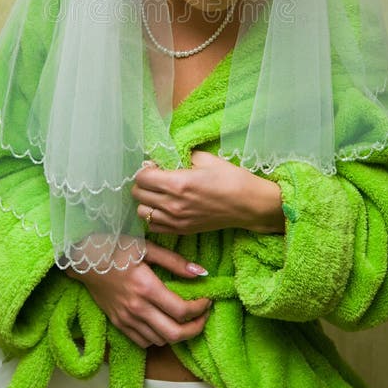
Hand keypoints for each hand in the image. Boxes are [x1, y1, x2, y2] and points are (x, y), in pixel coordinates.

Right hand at [66, 241, 210, 348]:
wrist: (82, 258)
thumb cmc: (115, 247)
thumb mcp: (146, 248)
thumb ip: (175, 262)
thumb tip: (202, 273)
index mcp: (146, 288)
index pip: (182, 311)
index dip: (200, 309)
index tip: (207, 299)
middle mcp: (136, 308)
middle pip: (174, 334)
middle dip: (196, 329)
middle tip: (203, 316)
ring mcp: (126, 319)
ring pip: (160, 341)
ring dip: (178, 334)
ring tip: (186, 318)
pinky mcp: (118, 323)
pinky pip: (143, 342)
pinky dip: (158, 337)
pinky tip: (163, 322)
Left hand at [131, 151, 284, 234]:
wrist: (249, 205)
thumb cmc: (231, 178)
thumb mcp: (206, 159)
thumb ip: (182, 156)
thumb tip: (166, 157)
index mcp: (178, 183)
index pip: (142, 177)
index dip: (144, 169)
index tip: (153, 166)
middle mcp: (173, 204)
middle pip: (138, 194)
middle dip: (142, 183)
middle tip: (153, 178)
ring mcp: (176, 220)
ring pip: (142, 212)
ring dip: (145, 201)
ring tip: (157, 194)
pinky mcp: (182, 231)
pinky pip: (154, 227)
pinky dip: (153, 217)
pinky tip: (163, 208)